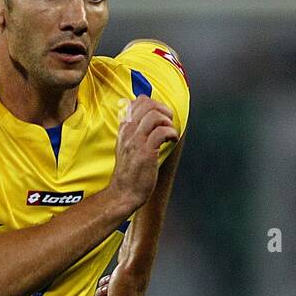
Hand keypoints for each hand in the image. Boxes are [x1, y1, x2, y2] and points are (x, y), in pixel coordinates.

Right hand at [110, 95, 177, 215]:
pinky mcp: (146, 152)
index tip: (160, 117)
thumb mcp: (125, 147)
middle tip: (168, 122)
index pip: (137, 102)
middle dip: (164, 110)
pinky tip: (172, 141)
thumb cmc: (128, 173)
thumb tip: (147, 120)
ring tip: (170, 132)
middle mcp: (129, 132)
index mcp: (124, 129)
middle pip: (147, 104)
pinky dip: (172, 133)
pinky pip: (162, 132)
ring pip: (155, 115)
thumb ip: (133, 131)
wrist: (123, 193)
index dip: (154, 104)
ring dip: (168, 121)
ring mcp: (136, 141)